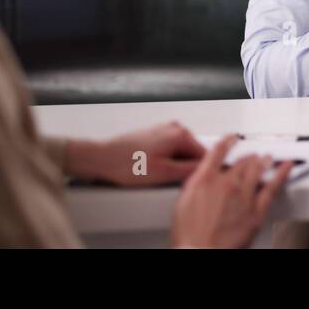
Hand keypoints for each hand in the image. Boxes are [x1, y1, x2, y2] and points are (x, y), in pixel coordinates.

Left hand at [66, 121, 204, 186]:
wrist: (101, 158)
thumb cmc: (126, 164)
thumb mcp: (164, 173)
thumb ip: (191, 170)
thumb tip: (207, 168)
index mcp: (180, 134)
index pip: (205, 155)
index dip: (198, 171)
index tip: (186, 181)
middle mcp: (174, 127)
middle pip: (192, 153)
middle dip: (183, 167)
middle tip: (166, 179)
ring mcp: (163, 130)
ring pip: (180, 153)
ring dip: (172, 165)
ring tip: (154, 173)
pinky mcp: (154, 135)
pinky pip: (168, 151)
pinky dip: (163, 161)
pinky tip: (149, 168)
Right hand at [171, 136, 293, 248]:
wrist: (200, 253)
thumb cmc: (189, 236)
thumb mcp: (182, 203)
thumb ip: (195, 186)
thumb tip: (202, 179)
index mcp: (205, 179)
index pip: (219, 151)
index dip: (228, 142)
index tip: (232, 139)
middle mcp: (226, 183)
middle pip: (241, 162)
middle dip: (247, 157)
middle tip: (250, 155)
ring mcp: (243, 195)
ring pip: (257, 170)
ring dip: (262, 161)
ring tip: (266, 158)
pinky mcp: (256, 211)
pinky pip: (273, 187)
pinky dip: (281, 174)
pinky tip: (286, 167)